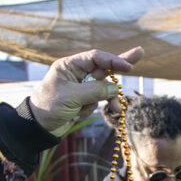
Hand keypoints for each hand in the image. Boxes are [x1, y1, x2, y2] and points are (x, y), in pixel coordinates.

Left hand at [28, 47, 144, 135]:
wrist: (39, 128)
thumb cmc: (49, 107)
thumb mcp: (72, 97)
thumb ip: (95, 91)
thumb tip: (115, 89)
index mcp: (69, 66)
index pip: (95, 57)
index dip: (113, 60)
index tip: (128, 67)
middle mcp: (76, 73)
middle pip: (103, 66)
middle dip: (120, 64)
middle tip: (140, 52)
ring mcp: (81, 87)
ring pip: (104, 87)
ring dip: (110, 98)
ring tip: (116, 110)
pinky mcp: (84, 99)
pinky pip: (100, 99)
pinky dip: (102, 106)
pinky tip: (95, 113)